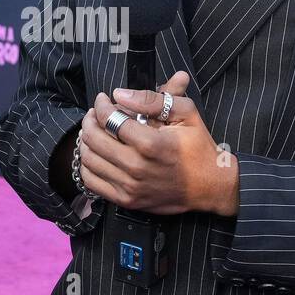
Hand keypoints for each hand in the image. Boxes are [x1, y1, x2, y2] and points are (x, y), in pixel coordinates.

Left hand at [76, 71, 238, 215]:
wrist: (209, 186)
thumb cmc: (198, 147)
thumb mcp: (185, 113)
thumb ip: (153, 99)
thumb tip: (121, 93)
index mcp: (150, 144)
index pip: (110, 119)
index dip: (101, 105)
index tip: (103, 99)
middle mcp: (136, 167)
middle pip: (94, 139)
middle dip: (90, 120)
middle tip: (95, 113)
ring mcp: (130, 186)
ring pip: (89, 160)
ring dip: (85, 141)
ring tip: (94, 131)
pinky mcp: (126, 200)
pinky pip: (92, 182)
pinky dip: (87, 166)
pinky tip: (96, 154)